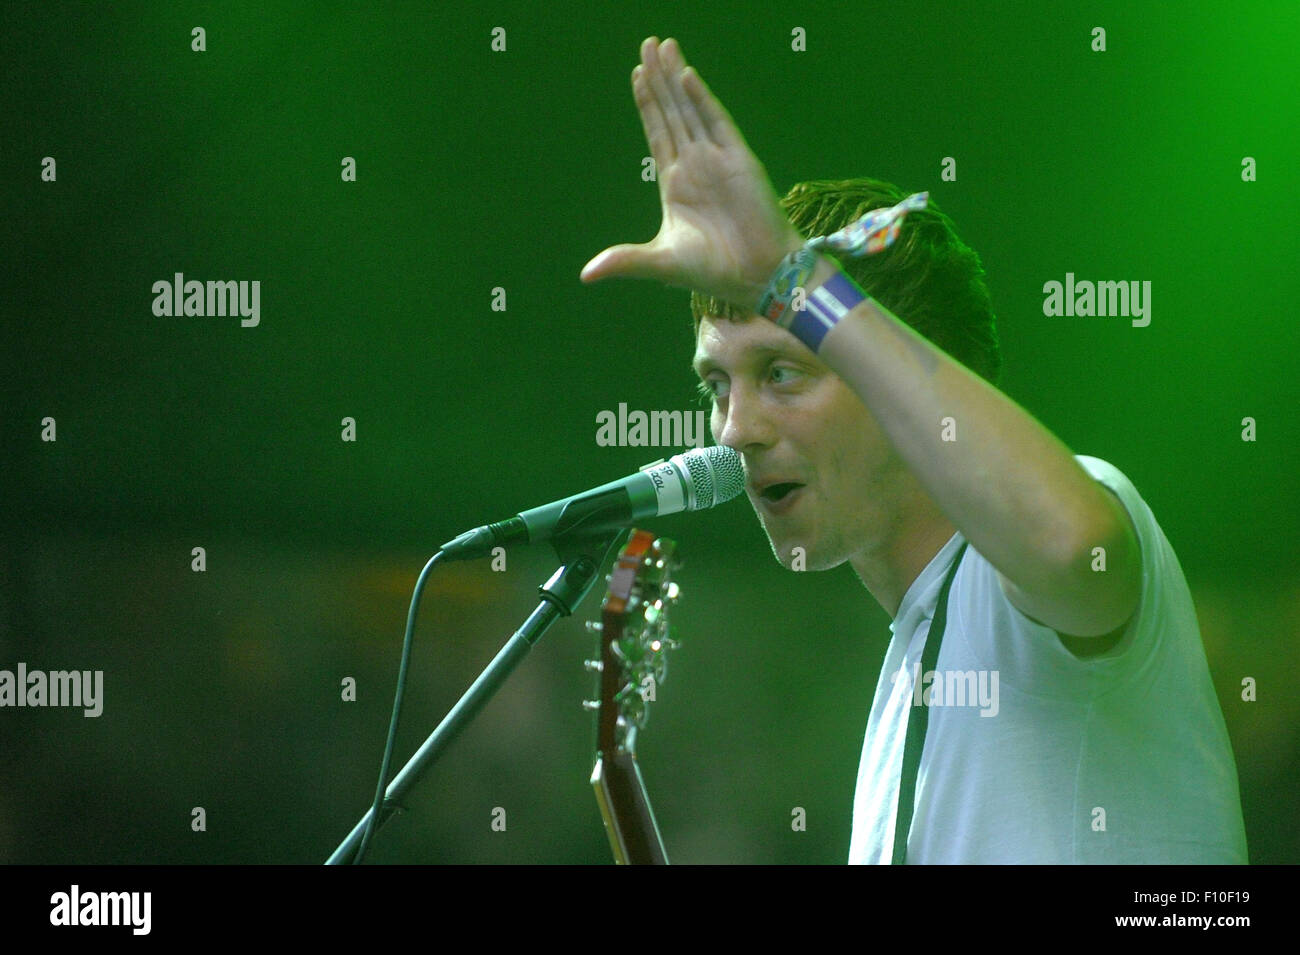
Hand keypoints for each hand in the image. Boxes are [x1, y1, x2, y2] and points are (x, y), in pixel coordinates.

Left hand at [580, 37, 803, 310]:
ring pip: (692, 110)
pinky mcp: (739, 160)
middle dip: (660, 78)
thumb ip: (625, 260)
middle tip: (649, 44)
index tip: (637, 73)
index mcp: (676, 184)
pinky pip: (717, 123)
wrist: (758, 277)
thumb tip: (586, 275)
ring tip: (665, 47)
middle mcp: (695, 165)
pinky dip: (702, 100)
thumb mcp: (661, 262)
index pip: (657, 133)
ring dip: (677, 79)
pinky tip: (687, 76)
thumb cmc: (714, 271)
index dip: (647, 103)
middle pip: (672, 112)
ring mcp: (718, 160)